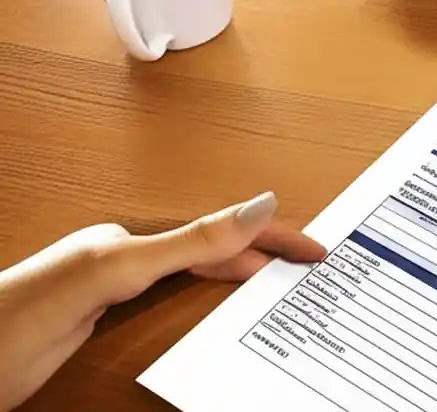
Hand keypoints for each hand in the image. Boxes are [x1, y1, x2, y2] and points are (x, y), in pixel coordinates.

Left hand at [0, 192, 325, 410]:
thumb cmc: (17, 314)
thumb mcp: (115, 270)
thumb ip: (186, 243)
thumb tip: (253, 206)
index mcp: (129, 239)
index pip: (219, 232)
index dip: (270, 237)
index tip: (313, 249)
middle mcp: (125, 259)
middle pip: (214, 251)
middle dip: (266, 252)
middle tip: (312, 263)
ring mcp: (114, 293)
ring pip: (197, 277)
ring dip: (241, 275)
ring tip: (282, 278)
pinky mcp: (102, 325)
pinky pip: (175, 304)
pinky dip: (209, 301)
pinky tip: (219, 307)